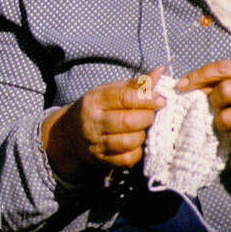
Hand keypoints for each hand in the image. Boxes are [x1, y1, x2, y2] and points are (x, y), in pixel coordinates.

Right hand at [43, 65, 168, 178]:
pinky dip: (136, 151)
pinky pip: (127, 159)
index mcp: (94, 100)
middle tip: (150, 115)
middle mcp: (92, 122)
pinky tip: (134, 143)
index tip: (160, 100)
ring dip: (141, 135)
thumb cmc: (97, 109)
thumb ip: (135, 84)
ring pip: (129, 141)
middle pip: (128, 121)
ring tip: (140, 129)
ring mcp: (95, 144)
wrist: (70, 134)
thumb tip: (160, 71)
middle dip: (147, 117)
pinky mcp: (101, 160)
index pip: (124, 98)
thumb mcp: (110, 91)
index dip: (147, 99)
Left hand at [174, 59, 230, 150]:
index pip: (223, 68)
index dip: (199, 75)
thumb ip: (224, 78)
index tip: (182, 84)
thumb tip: (189, 84)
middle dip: (213, 98)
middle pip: (224, 90)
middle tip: (218, 103)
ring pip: (226, 117)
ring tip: (230, 118)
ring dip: (220, 119)